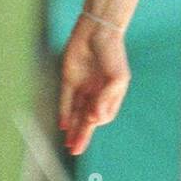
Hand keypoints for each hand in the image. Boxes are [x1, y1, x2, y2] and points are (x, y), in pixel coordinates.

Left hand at [58, 13, 130, 155]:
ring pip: (76, 112)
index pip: (103, 114)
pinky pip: (66, 99)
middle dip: (83, 135)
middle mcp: (96, 92)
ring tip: (70, 145)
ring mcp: (83, 85)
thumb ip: (107, 98)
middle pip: (88, 118)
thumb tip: (96, 118)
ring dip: (73, 128)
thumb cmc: (112, 53)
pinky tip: (63, 125)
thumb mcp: (117, 77)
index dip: (98, 119)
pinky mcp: (69, 78)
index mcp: (110, 93)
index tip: (93, 118)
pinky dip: (64, 112)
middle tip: (76, 150)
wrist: (98, 30)